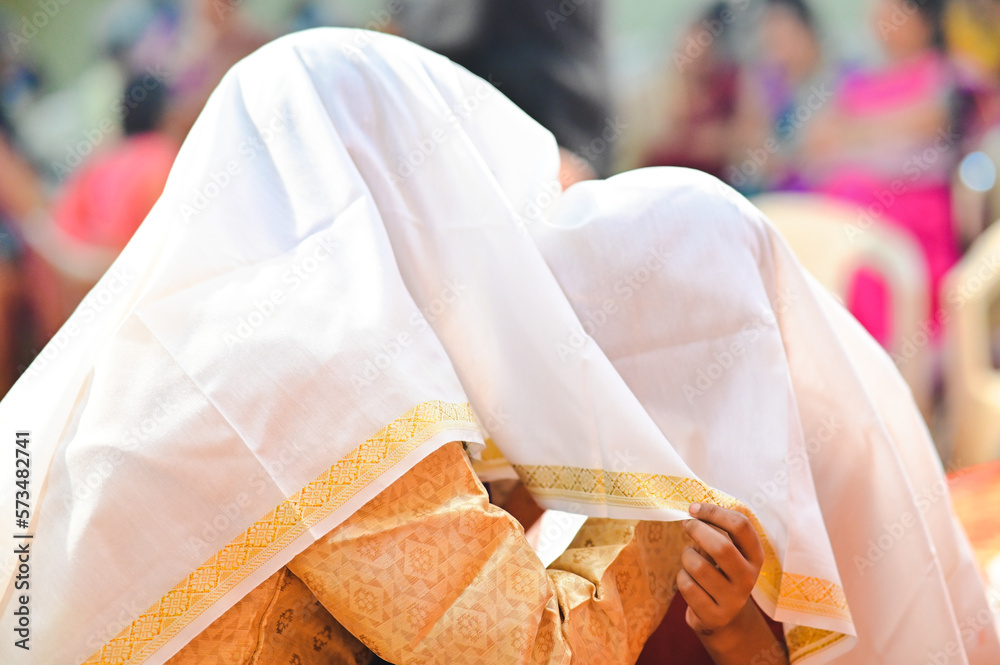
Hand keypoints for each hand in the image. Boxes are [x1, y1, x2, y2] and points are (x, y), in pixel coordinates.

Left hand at [678, 502, 764, 635]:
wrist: (721, 617)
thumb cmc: (719, 573)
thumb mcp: (727, 552)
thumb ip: (716, 532)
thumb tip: (694, 510)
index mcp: (755, 556)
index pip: (741, 526)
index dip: (714, 512)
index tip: (694, 508)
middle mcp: (749, 578)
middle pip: (722, 547)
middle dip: (698, 531)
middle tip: (687, 524)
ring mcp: (733, 600)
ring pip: (698, 567)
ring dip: (686, 556)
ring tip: (689, 558)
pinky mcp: (715, 616)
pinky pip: (687, 586)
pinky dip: (681, 577)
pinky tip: (688, 579)